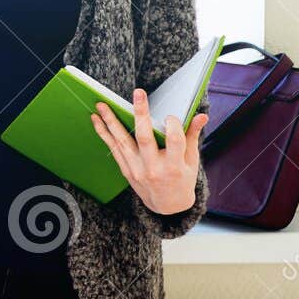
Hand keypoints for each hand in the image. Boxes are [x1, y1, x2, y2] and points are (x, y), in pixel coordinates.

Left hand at [90, 89, 207, 214]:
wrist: (167, 206)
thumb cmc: (182, 179)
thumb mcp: (192, 160)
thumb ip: (192, 136)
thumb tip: (202, 116)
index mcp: (174, 166)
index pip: (175, 141)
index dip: (173, 126)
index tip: (171, 115)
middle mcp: (153, 168)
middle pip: (145, 138)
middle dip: (141, 114)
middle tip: (138, 93)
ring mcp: (137, 170)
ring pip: (122, 142)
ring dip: (111, 121)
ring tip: (102, 104)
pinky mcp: (126, 170)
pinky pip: (113, 149)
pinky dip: (104, 133)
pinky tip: (96, 119)